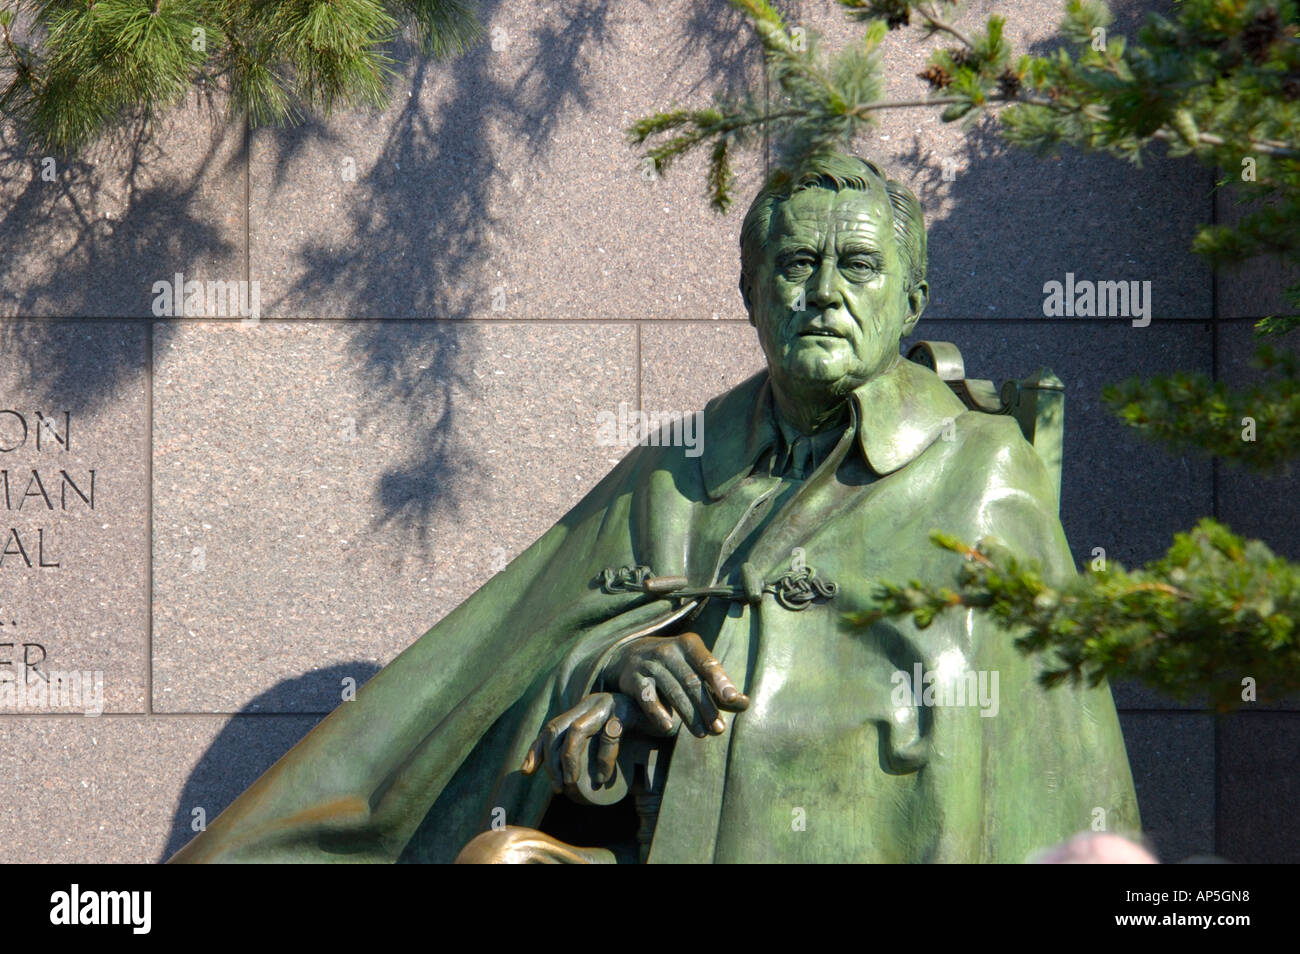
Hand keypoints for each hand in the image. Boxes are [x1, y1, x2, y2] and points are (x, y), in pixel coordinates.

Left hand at [521, 692, 636, 794]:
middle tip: (559, 787)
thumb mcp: (609, 746)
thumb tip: (567, 783)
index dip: (536, 748)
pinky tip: (604, 777)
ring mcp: (609, 704)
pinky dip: (603, 760)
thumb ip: (591, 755)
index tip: (527, 772)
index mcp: (584, 709)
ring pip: (576, 731)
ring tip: (574, 784)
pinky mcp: (627, 711)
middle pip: (557, 728)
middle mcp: (592, 703)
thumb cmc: (642, 738)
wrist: (674, 721)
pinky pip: (609, 736)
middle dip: (551, 760)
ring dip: (570, 761)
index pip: (552, 726)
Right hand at [604, 631, 748, 738]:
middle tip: (719, 729)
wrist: (629, 655)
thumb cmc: (673, 665)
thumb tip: (744, 704)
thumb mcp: (695, 668)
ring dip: (688, 714)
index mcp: (688, 644)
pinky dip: (657, 712)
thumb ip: (717, 687)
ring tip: (701, 733)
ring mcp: (649, 663)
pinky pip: (647, 697)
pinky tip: (668, 727)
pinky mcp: (633, 679)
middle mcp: (668, 650)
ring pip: (672, 691)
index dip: (720, 681)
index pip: (707, 663)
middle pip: (691, 681)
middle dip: (706, 707)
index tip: (732, 699)